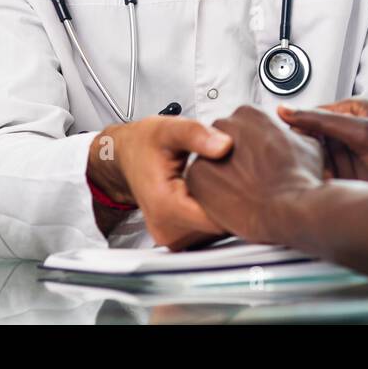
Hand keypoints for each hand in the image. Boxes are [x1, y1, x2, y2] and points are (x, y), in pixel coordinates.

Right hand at [88, 116, 232, 248]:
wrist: (124, 156)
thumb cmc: (145, 143)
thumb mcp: (170, 129)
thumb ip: (197, 134)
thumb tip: (225, 145)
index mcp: (164, 205)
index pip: (216, 219)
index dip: (236, 201)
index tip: (243, 181)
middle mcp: (165, 229)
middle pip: (217, 227)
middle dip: (230, 204)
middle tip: (232, 177)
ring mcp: (168, 238)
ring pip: (213, 232)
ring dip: (221, 210)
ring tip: (217, 184)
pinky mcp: (174, 239)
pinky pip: (205, 232)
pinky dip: (211, 214)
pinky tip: (209, 194)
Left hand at [183, 106, 324, 242]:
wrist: (289, 208)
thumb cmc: (299, 178)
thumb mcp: (309, 144)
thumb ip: (294, 134)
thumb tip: (293, 135)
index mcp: (249, 114)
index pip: (242, 125)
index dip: (252, 144)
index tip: (258, 158)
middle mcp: (225, 127)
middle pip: (221, 141)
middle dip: (234, 158)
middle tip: (250, 176)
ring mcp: (207, 151)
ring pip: (210, 162)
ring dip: (222, 174)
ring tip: (242, 190)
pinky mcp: (197, 178)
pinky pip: (200, 184)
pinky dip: (211, 193)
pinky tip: (231, 200)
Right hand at [277, 99, 367, 181]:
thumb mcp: (364, 134)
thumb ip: (325, 122)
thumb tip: (289, 112)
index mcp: (355, 112)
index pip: (313, 116)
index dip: (297, 129)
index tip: (282, 141)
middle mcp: (354, 132)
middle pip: (314, 142)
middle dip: (306, 155)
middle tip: (297, 167)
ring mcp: (355, 156)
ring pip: (321, 163)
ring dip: (316, 173)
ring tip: (314, 181)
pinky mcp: (356, 178)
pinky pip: (331, 181)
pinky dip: (327, 186)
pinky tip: (328, 192)